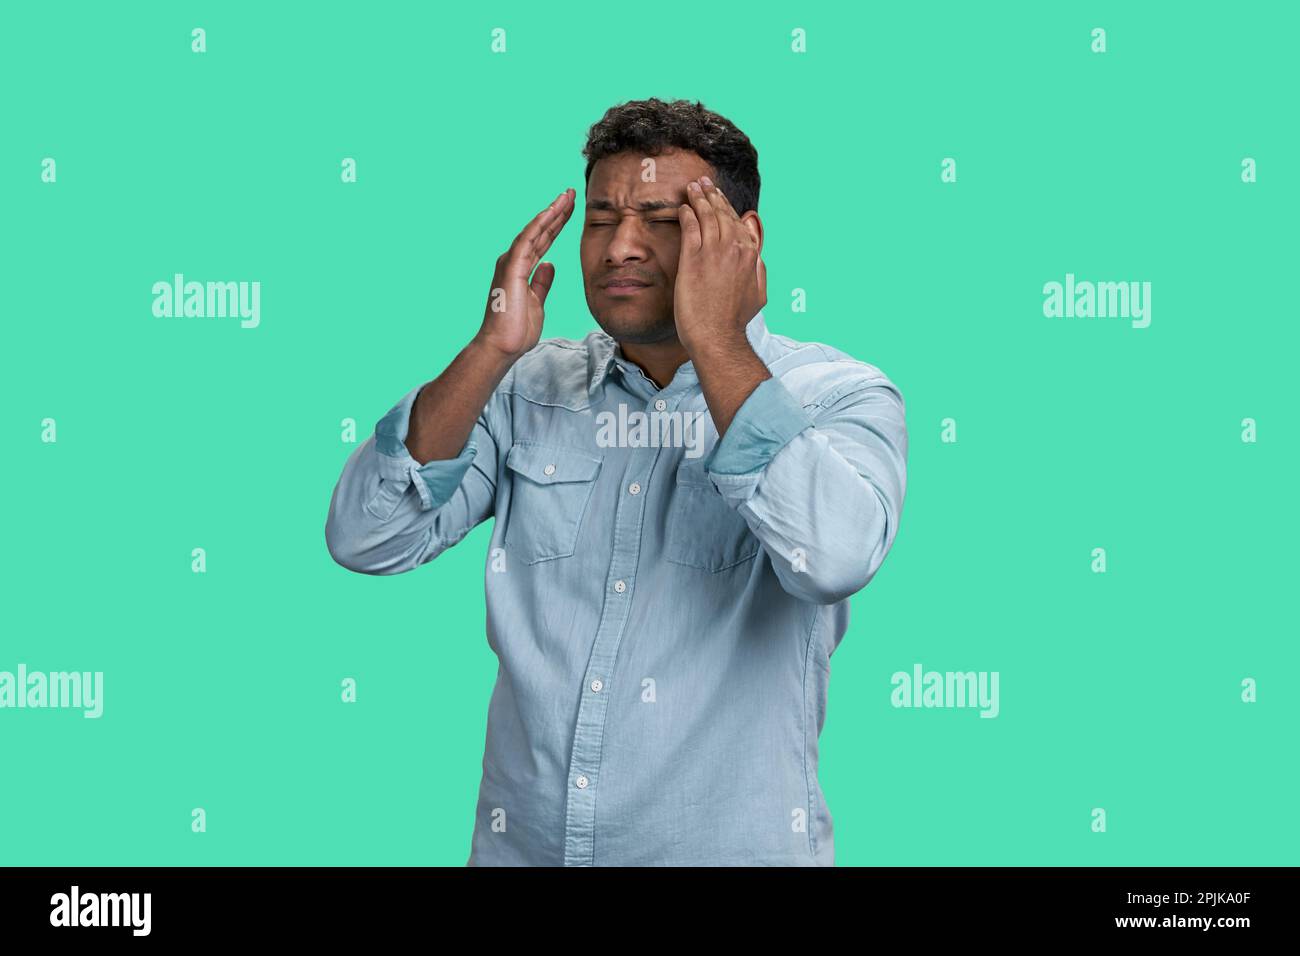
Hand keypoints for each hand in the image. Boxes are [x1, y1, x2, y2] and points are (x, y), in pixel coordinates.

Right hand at [475, 188, 575, 359]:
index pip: (544, 241)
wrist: (502, 346)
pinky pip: (527, 241)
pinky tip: (551, 211)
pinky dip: (539, 225)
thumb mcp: (537, 302)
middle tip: (571, 193)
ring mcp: (511, 263)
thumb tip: (550, 265)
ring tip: (566, 196)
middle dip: (557, 212)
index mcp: (522, 269)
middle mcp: (515, 261)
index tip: (571, 209)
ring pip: (534, 231)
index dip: (558, 224)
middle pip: (540, 231)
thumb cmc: (516, 329)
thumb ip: (542, 282)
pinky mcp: (511, 268)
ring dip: (550, 212)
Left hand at [673, 176, 766, 355]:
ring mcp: (714, 252)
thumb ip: (759, 272)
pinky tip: (683, 207)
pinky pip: (690, 228)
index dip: (729, 208)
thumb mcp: (759, 295)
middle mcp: (735, 249)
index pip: (740, 224)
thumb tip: (758, 258)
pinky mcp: (694, 259)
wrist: (717, 336)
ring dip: (699, 198)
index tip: (721, 199)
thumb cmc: (734, 321)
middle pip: (723, 214)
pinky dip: (687, 214)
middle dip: (713, 195)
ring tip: (692, 187)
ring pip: (707, 216)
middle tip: (704, 183)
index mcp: (751, 256)